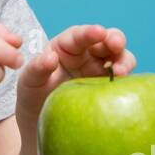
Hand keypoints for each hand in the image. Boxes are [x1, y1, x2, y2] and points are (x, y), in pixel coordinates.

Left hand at [15, 24, 135, 124]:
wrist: (41, 121)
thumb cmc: (33, 95)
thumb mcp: (28, 81)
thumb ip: (37, 68)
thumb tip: (50, 58)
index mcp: (66, 46)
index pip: (78, 35)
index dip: (89, 32)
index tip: (98, 32)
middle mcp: (87, 54)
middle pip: (106, 40)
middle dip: (114, 39)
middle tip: (116, 45)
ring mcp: (100, 70)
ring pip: (120, 57)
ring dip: (124, 61)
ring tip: (120, 72)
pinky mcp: (109, 88)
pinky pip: (122, 82)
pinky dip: (126, 83)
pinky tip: (122, 90)